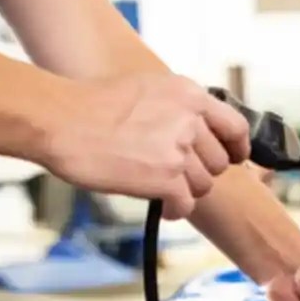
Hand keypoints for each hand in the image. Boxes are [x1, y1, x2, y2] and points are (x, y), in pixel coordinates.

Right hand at [38, 74, 250, 218]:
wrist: (62, 120)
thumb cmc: (93, 106)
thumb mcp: (148, 90)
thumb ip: (179, 108)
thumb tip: (197, 133)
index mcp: (189, 94)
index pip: (235, 126)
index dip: (237, 147)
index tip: (233, 157)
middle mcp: (190, 120)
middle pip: (219, 162)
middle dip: (201, 173)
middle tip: (177, 176)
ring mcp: (179, 150)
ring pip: (204, 185)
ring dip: (186, 192)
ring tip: (164, 190)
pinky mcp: (166, 178)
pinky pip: (186, 204)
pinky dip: (176, 210)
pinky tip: (164, 207)